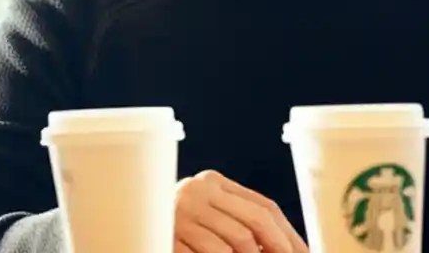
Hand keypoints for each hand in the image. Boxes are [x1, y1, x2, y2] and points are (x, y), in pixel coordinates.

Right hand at [173, 170, 307, 252]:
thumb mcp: (215, 220)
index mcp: (213, 183)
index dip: (289, 236)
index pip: (264, 207)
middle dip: (279, 249)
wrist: (133, 229)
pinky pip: (211, 252)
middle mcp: (196, 190)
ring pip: (237, 241)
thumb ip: (244, 225)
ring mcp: (180, 212)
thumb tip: (296, 250)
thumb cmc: (183, 232)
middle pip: (255, 221)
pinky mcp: (169, 233)